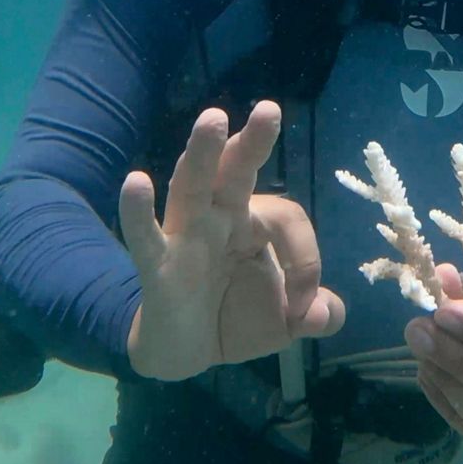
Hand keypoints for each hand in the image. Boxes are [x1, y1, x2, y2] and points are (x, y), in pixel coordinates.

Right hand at [121, 100, 344, 380]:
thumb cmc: (235, 318)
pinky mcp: (156, 265)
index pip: (286, 217)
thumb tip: (326, 313)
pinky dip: (138, 211)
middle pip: (236, 171)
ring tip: (213, 118)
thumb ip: (316, 314)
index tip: (305, 306)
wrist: (184, 354)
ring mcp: (185, 236)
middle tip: (271, 110)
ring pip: (193, 185)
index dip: (305, 259)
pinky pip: (146, 235)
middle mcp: (219, 217)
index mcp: (253, 222)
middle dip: (253, 141)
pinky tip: (136, 182)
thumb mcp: (285, 320)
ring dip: (203, 153)